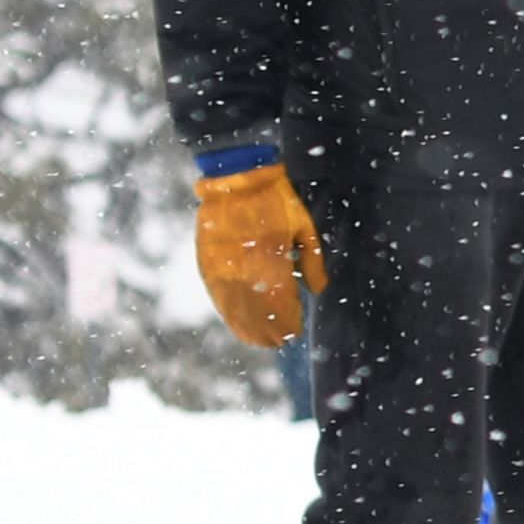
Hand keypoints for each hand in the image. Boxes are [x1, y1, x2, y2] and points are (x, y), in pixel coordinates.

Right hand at [195, 160, 323, 350]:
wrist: (237, 180)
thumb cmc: (277, 203)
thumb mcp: (304, 229)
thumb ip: (312, 262)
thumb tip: (316, 291)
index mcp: (271, 263)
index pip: (279, 305)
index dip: (286, 322)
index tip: (293, 332)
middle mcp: (243, 271)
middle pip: (255, 313)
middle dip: (268, 331)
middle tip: (278, 343)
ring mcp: (222, 268)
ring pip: (233, 308)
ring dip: (246, 327)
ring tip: (258, 341)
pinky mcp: (206, 262)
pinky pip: (216, 295)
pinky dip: (227, 311)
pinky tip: (235, 321)